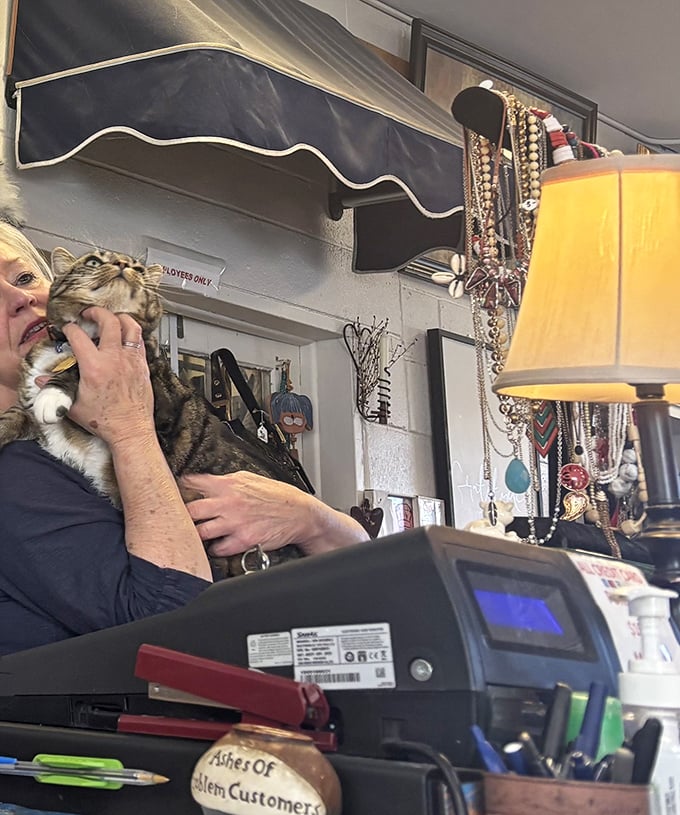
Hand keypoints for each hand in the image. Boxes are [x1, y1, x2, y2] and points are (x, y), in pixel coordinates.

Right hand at [62, 307, 153, 444]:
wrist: (130, 430)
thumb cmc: (105, 421)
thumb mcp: (73, 406)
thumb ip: (56, 389)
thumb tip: (41, 380)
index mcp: (94, 367)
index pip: (79, 336)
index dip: (70, 329)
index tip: (68, 329)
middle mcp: (115, 359)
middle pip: (109, 321)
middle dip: (97, 312)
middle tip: (90, 314)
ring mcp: (131, 361)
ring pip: (131, 327)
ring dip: (120, 318)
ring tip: (112, 318)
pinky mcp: (143, 366)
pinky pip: (140, 342)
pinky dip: (133, 334)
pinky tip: (126, 337)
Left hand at [180, 471, 367, 556]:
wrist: (300, 513)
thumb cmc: (277, 496)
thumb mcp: (250, 478)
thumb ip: (226, 482)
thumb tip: (206, 483)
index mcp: (229, 484)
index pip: (193, 483)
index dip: (180, 488)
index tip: (173, 493)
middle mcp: (229, 502)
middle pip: (190, 509)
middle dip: (183, 515)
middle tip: (181, 520)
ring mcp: (235, 523)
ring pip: (199, 532)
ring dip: (197, 535)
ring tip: (197, 535)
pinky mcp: (243, 540)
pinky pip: (218, 549)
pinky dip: (215, 549)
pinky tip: (218, 545)